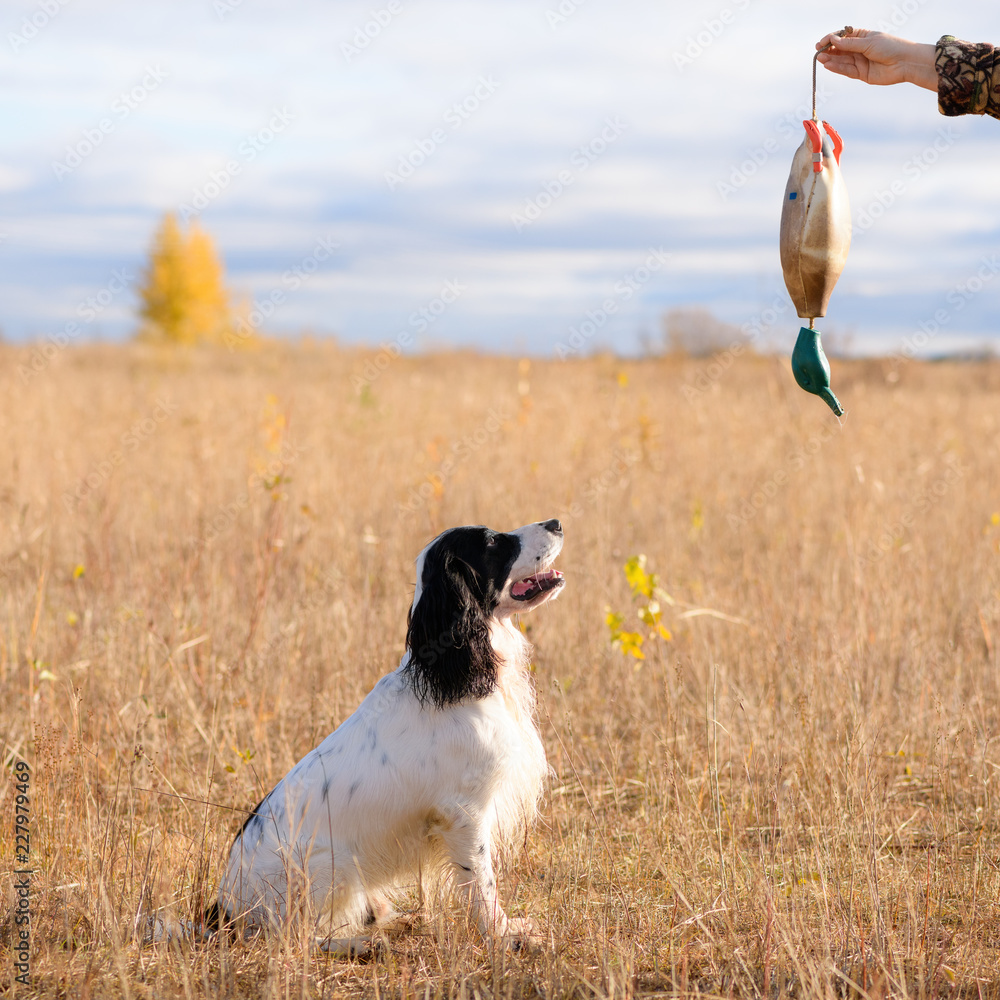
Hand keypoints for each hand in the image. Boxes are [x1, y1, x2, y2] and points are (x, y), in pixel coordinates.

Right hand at [816, 29, 937, 91]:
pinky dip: (837, 68)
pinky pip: (846, 70)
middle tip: (818, 51)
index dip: (832, 39)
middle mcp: (859, 49)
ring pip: (841, 61)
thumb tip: (833, 40)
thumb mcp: (868, 42)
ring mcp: (859, 61)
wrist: (904, 62)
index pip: (843, 37)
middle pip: (840, 50)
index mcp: (862, 37)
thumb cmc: (890, 47)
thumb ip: (849, 44)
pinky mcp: (860, 74)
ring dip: (830, 59)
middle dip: (829, 50)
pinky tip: (829, 65)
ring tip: (820, 59)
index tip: (822, 42)